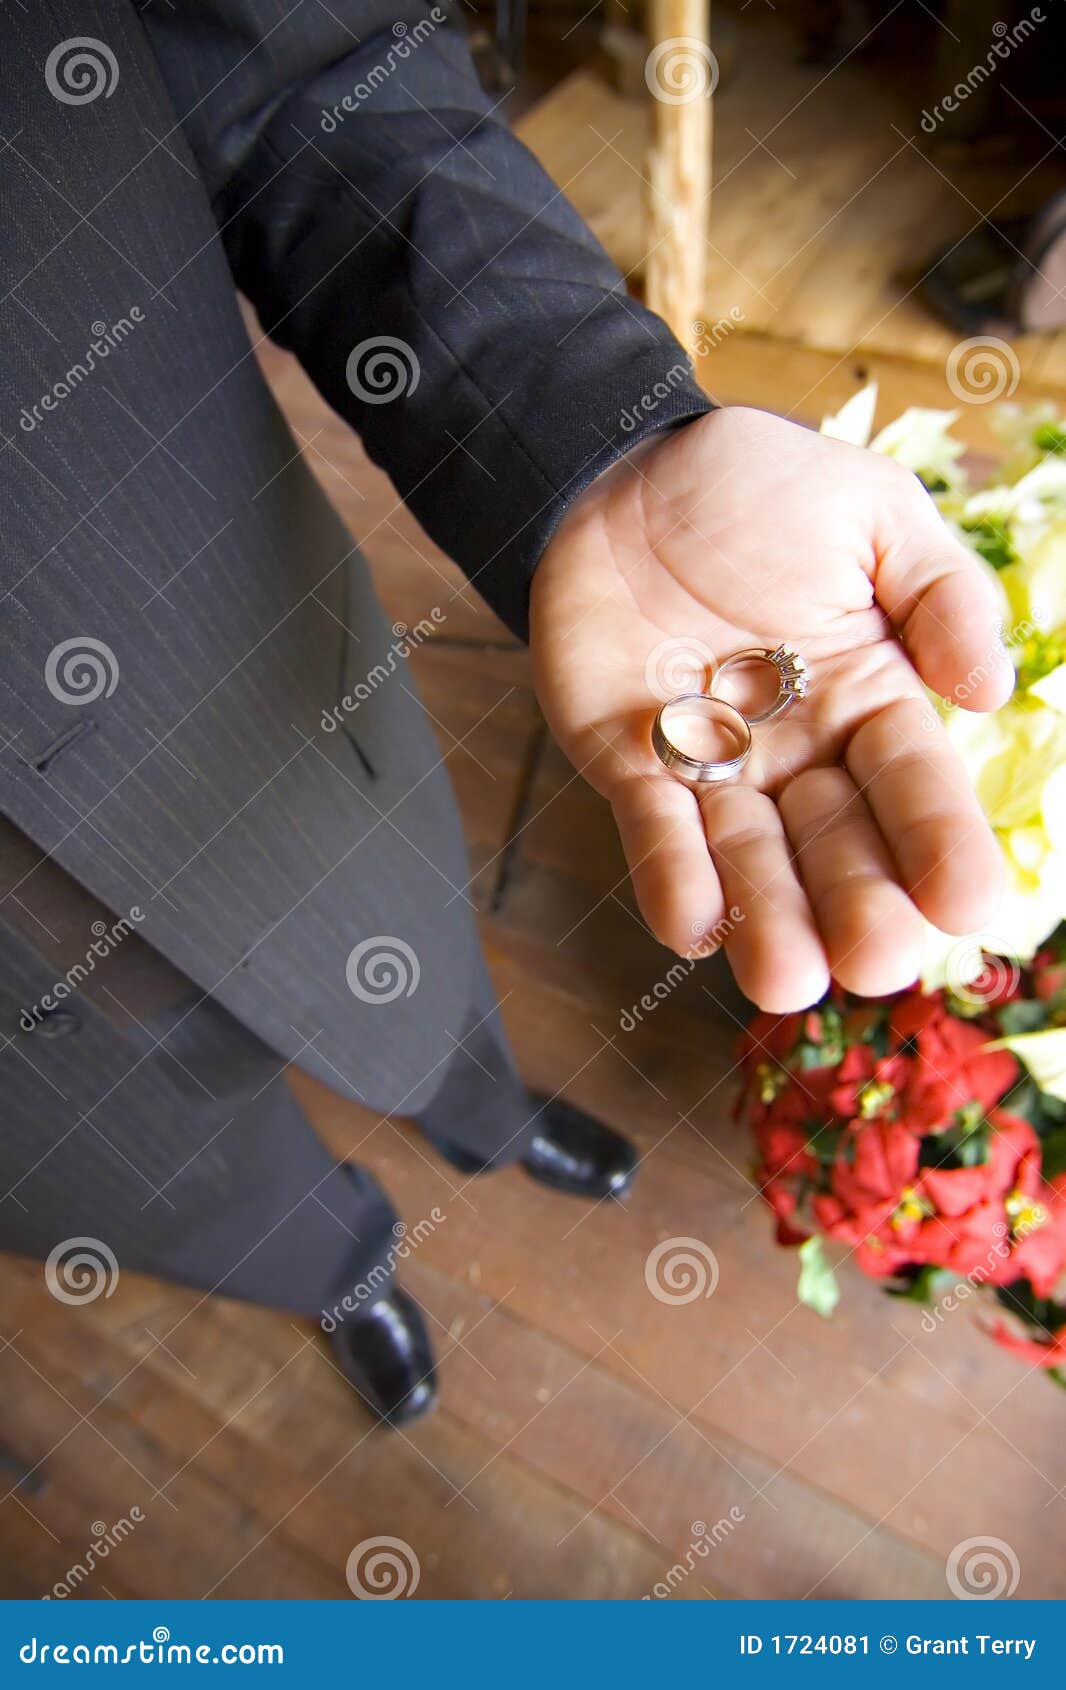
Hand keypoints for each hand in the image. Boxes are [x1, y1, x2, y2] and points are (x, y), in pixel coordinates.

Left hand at [530, 407, 1012, 1011]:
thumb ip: (940, 592)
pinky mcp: (627, 761)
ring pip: (746, 857)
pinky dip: (669, 872)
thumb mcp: (873, 513)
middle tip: (873, 959)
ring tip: (785, 980)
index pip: (914, 783)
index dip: (941, 840)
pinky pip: (652, 825)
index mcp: (871, 700)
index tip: (968, 901)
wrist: (628, 470)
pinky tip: (691, 925)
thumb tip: (989, 687)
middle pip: (835, 843)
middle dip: (856, 903)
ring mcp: (713, 765)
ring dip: (765, 919)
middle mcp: (798, 752)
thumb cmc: (763, 489)